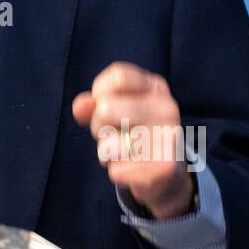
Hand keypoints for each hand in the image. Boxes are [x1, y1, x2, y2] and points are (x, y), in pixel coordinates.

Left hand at [72, 61, 194, 219]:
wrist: (166, 172)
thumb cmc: (133, 132)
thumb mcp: (113, 111)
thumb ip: (93, 104)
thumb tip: (79, 108)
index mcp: (155, 87)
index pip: (119, 75)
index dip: (100, 91)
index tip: (103, 102)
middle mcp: (167, 108)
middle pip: (105, 109)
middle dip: (97, 126)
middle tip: (111, 133)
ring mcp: (168, 137)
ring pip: (107, 146)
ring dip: (107, 153)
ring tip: (125, 151)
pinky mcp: (165, 167)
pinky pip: (116, 171)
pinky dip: (118, 172)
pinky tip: (135, 168)